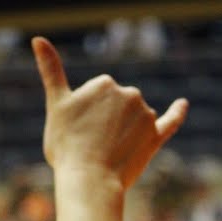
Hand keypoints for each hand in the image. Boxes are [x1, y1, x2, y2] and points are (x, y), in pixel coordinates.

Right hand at [32, 37, 187, 189]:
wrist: (89, 181)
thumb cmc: (67, 146)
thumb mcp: (56, 105)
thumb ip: (50, 71)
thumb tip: (37, 38)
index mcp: (105, 83)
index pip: (95, 96)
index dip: (84, 116)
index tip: (78, 131)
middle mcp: (130, 93)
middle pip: (115, 106)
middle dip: (104, 123)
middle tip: (91, 144)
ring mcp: (145, 115)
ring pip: (132, 119)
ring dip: (122, 132)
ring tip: (108, 152)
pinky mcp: (155, 137)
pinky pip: (170, 121)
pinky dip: (178, 113)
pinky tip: (183, 104)